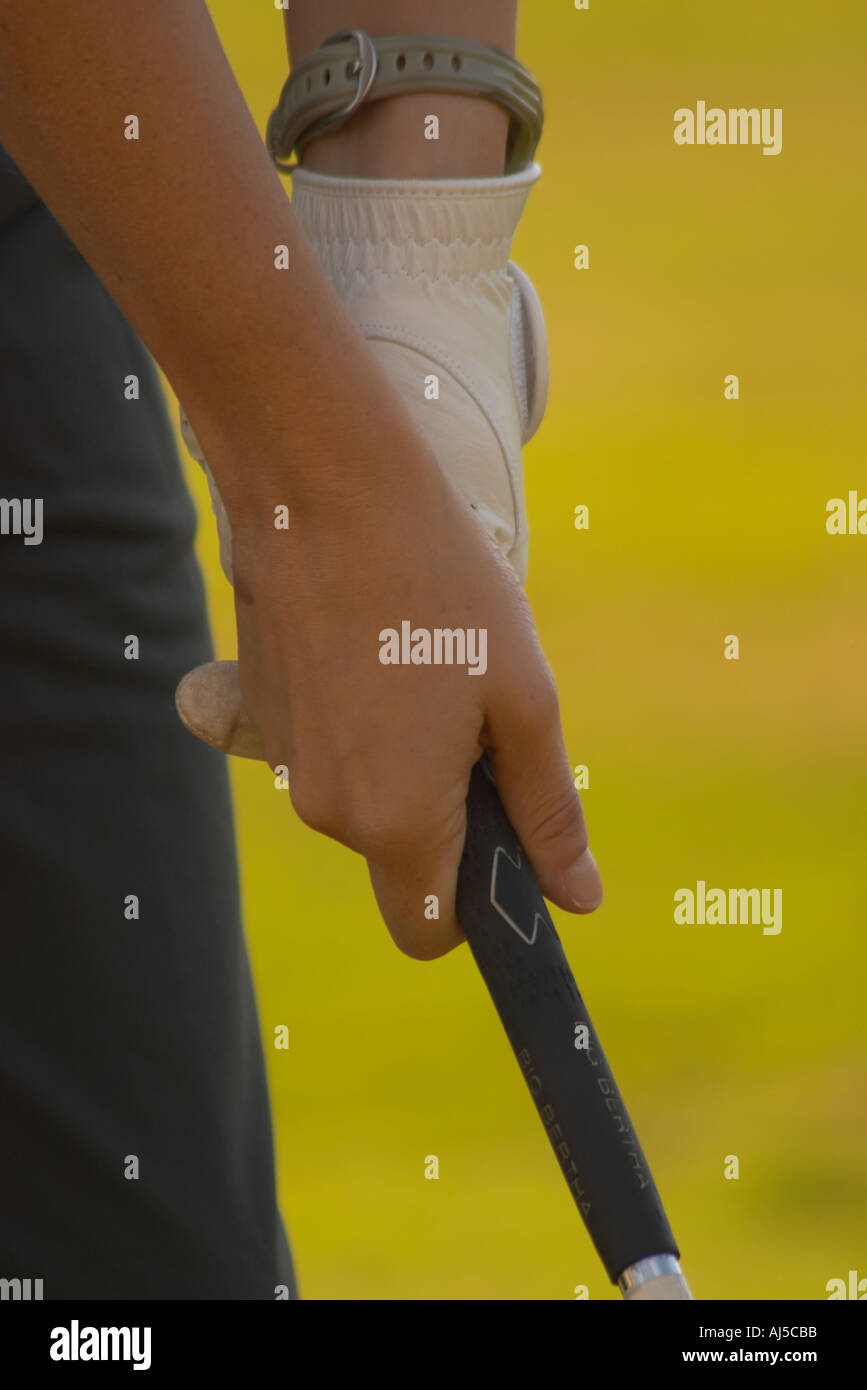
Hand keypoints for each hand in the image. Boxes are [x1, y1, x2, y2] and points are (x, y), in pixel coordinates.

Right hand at [191, 422, 600, 959]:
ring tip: (428, 665)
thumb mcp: (522, 700)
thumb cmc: (440, 587)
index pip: (430, 930)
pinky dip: (363, 727)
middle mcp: (327, 810)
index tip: (506, 842)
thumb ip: (547, 812)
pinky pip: (330, 757)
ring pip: (367, 804)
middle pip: (401, 862)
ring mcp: (286, 764)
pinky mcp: (264, 718)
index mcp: (396, 819)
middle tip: (480, 719)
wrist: (322, 486)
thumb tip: (574, 898)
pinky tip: (382, 648)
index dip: (474, 908)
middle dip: (449, 816)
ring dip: (407, 763)